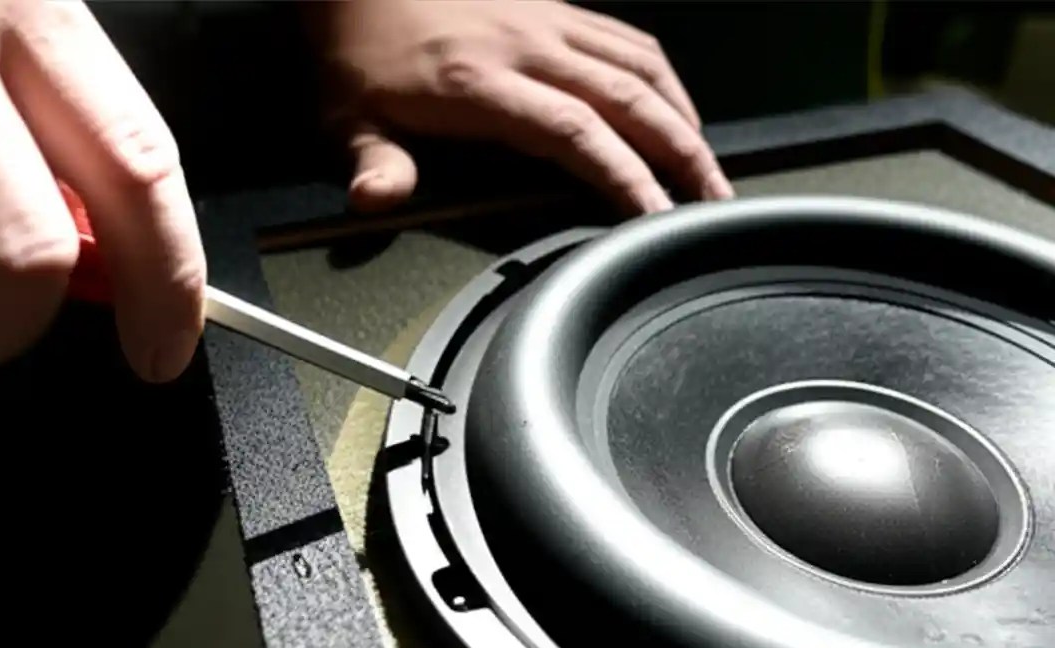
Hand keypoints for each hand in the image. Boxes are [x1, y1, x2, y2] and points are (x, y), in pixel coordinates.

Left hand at [304, 0, 733, 214]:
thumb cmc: (357, 46)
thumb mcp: (347, 114)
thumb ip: (374, 162)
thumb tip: (375, 199)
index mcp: (481, 83)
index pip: (574, 131)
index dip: (623, 174)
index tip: (655, 215)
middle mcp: (527, 47)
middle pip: (627, 98)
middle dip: (680, 153)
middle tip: (711, 201)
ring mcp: (546, 22)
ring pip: (638, 65)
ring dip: (682, 115)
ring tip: (707, 162)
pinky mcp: (552, 7)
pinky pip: (625, 37)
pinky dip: (661, 74)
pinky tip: (673, 104)